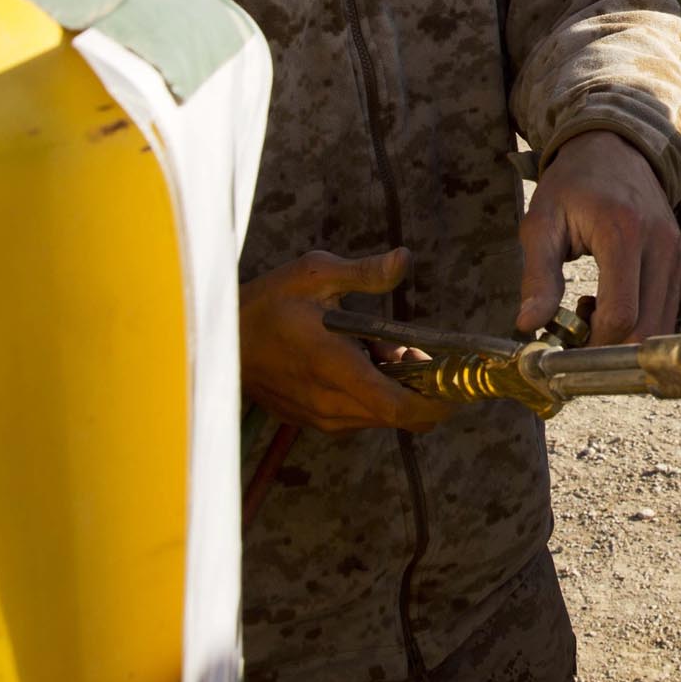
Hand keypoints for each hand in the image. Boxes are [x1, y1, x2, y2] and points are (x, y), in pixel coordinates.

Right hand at [239, 247, 452, 433]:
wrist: (220, 339)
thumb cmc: (269, 303)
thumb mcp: (314, 274)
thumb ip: (364, 273)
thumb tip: (404, 259)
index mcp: (334, 367)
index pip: (398, 407)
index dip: (438, 402)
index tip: (459, 385)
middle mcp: (329, 402)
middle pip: (399, 414)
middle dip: (420, 387)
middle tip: (414, 349)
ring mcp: (319, 417)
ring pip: (380, 416)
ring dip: (395, 388)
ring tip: (378, 346)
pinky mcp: (312, 421)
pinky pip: (359, 416)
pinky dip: (372, 393)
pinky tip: (357, 359)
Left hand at [516, 130, 680, 345]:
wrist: (616, 150)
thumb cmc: (573, 185)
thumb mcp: (541, 223)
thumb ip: (538, 277)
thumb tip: (529, 326)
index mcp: (623, 233)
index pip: (620, 315)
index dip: (592, 345)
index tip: (563, 347)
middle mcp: (660, 246)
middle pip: (646, 330)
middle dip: (610, 349)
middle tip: (575, 339)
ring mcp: (677, 256)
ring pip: (661, 328)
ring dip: (626, 339)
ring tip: (591, 314)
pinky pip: (666, 312)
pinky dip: (640, 322)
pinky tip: (611, 300)